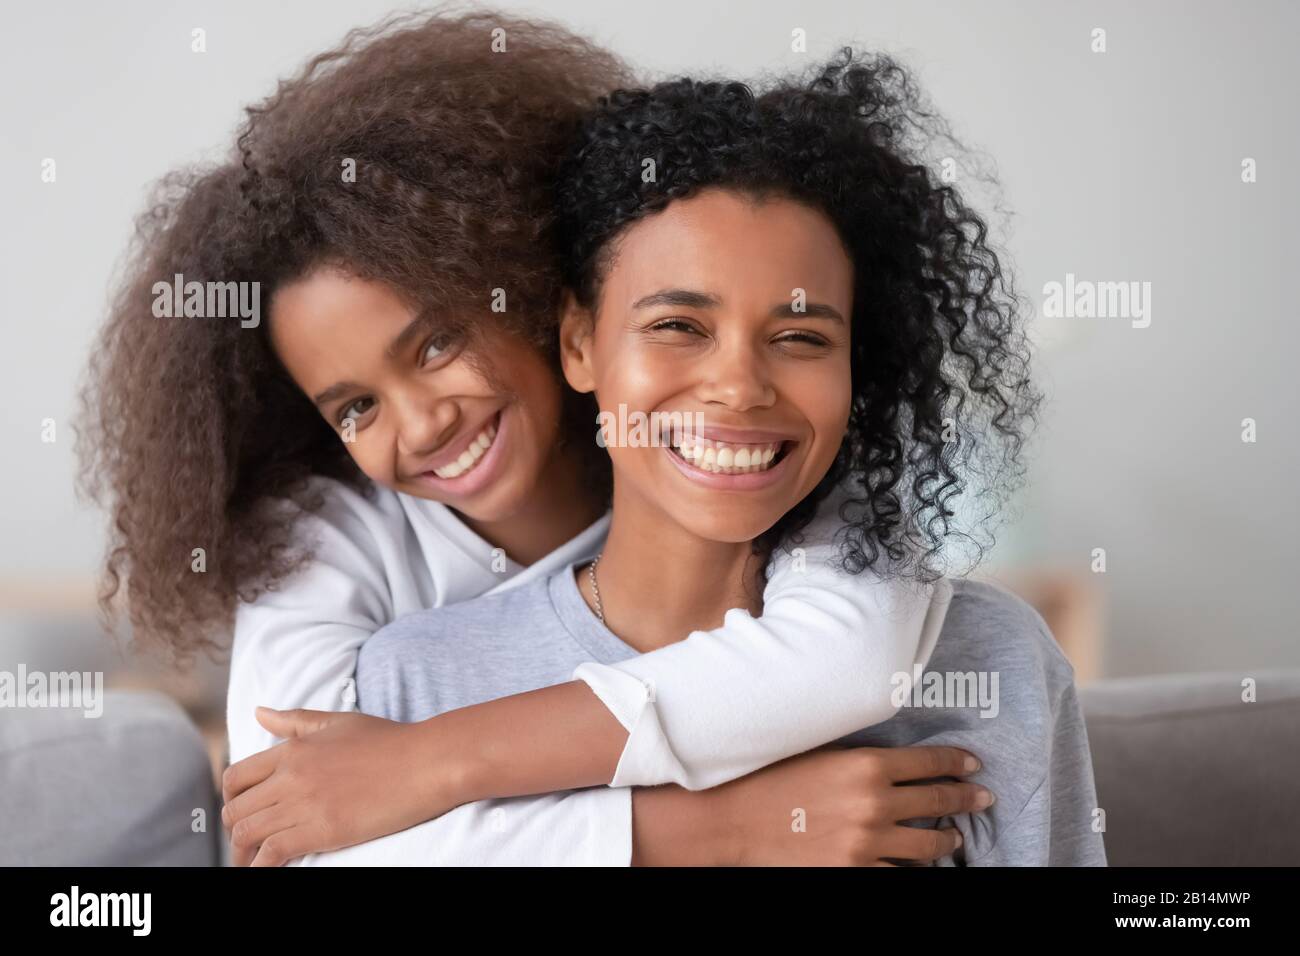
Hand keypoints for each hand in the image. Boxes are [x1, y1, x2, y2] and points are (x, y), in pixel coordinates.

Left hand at [221, 707, 462, 865]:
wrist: (425, 761)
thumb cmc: (389, 741)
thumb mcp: (338, 722)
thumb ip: (295, 721)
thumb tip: (259, 712)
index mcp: (292, 749)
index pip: (236, 777)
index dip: (231, 800)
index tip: (242, 813)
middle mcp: (290, 775)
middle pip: (236, 809)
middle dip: (234, 830)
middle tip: (246, 844)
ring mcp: (304, 803)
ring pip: (247, 834)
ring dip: (243, 853)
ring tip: (252, 863)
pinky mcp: (321, 830)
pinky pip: (272, 853)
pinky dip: (260, 867)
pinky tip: (266, 870)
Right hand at [712, 744, 990, 865]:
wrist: (734, 819)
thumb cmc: (769, 777)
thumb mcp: (819, 751)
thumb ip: (858, 755)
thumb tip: (891, 757)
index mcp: (866, 764)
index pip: (928, 761)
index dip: (956, 761)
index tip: (973, 764)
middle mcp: (874, 803)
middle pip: (937, 800)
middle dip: (966, 798)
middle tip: (983, 796)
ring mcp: (866, 842)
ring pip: (927, 844)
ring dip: (947, 838)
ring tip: (955, 836)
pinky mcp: (854, 870)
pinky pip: (899, 873)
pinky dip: (913, 867)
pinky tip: (920, 864)